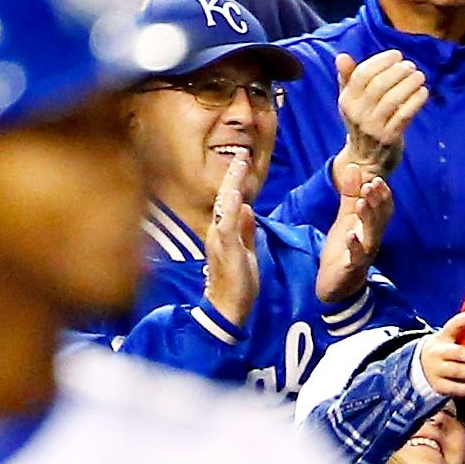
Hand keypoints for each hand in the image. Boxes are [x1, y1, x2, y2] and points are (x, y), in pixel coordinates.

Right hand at [201, 156, 258, 326]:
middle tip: (242, 154)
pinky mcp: (225, 251)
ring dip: (232, 185)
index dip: (236, 180)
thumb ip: (246, 230)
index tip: (243, 161)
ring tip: (239, 165)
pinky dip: (230, 210)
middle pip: (225, 197)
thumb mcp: (246, 252)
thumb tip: (247, 208)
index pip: (230, 201)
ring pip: (224, 206)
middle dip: (233, 175)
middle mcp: (217, 232)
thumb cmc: (236, 284)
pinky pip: (226, 227)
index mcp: (224, 232)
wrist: (226, 309)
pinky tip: (236, 196)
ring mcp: (219, 241)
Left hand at [314, 159, 392, 304]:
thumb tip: (353, 166)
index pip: (382, 209)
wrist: (335, 285)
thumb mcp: (345, 218)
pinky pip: (356, 257)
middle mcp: (371, 240)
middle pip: (380, 219)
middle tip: (370, 185)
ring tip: (361, 202)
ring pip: (371, 235)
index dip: (382, 195)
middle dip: (376, 202)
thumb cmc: (344, 250)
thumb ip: (350, 195)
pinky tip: (350, 236)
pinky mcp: (351, 268)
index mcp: (370, 227)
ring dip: (368, 218)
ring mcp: (364, 255)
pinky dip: (355, 246)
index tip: (377, 179)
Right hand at [333, 48, 426, 181]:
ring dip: (409, 83)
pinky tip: (423, 91)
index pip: (362, 74)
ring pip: (393, 99)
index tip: (396, 54)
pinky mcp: (389, 138)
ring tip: (419, 76)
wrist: (365, 158)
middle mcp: (357, 114)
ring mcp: (373, 127)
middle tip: (410, 66)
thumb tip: (342, 56)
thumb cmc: (361, 121)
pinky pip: (405, 115)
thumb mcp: (350, 101)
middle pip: (378, 85)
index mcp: (346, 101)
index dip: (381, 61)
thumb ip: (347, 77)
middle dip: (398, 71)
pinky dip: (416, 100)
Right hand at [419, 307, 464, 398]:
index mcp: (443, 336)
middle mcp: (437, 352)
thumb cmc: (445, 351)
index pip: (455, 324)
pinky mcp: (438, 386)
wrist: (421, 368)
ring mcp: (436, 370)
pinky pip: (457, 389)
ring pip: (459, 371)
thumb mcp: (451, 338)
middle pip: (461, 353)